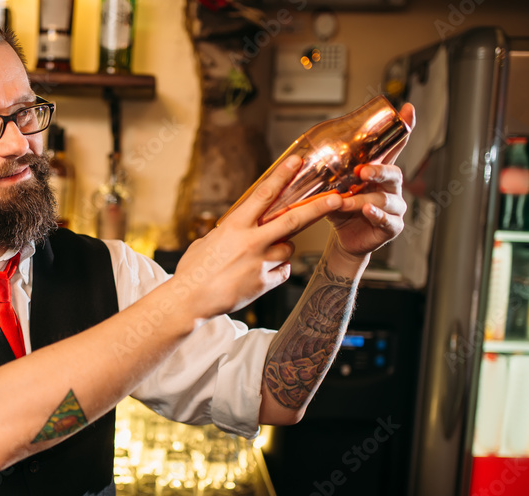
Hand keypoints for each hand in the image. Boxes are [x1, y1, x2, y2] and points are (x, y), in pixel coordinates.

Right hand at [173, 154, 343, 318]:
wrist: (190, 300)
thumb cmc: (193, 271)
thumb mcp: (206, 242)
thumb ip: (226, 233)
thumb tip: (235, 229)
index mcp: (235, 226)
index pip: (264, 195)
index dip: (282, 175)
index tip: (297, 161)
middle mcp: (252, 242)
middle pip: (294, 220)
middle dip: (318, 207)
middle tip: (337, 199)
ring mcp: (261, 263)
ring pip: (288, 247)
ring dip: (283, 246)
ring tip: (263, 254)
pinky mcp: (265, 282)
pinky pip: (282, 270)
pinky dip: (277, 268)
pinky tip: (262, 272)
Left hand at [327, 103, 416, 258]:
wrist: (343, 238)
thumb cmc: (341, 210)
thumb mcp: (332, 189)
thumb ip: (328, 175)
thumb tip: (305, 159)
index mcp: (378, 172)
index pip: (393, 148)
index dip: (403, 128)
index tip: (408, 109)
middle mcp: (390, 186)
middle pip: (393, 172)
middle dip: (378, 171)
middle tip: (362, 172)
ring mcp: (394, 207)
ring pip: (385, 199)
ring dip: (364, 199)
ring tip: (345, 201)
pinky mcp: (393, 226)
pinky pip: (388, 220)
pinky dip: (376, 216)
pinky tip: (366, 212)